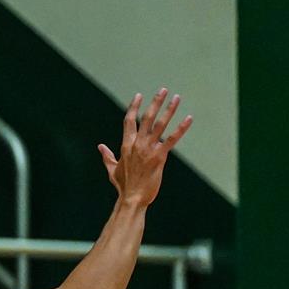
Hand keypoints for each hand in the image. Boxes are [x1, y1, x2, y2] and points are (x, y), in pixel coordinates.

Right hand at [98, 88, 191, 208]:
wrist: (132, 198)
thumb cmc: (123, 185)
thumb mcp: (112, 169)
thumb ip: (107, 156)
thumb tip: (100, 147)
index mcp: (126, 145)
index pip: (129, 121)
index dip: (134, 107)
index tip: (139, 96)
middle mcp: (137, 144)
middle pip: (146, 118)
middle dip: (155, 102)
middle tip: (163, 90)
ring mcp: (148, 149)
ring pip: (160, 125)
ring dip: (169, 110)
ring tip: (176, 98)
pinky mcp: (160, 157)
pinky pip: (172, 139)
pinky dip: (181, 128)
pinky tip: (189, 119)